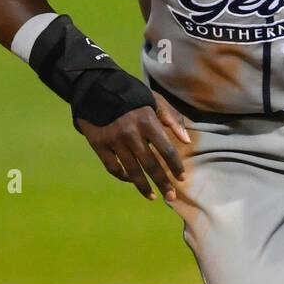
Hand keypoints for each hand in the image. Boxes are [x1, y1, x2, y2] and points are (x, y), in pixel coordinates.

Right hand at [76, 93, 191, 199]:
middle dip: (163, 182)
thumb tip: (187, 141)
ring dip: (144, 186)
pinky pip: (113, 168)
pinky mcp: (99, 145)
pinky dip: (123, 177)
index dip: (175, 165)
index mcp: (147, 121)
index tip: (181, 177)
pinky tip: (131, 181)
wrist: (96, 87)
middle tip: (171, 197)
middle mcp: (131, 134)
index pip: (166, 149)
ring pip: (132, 170)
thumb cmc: (131, 95)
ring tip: (154, 196)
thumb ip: (172, 118)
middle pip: (151, 164)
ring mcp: (114, 141)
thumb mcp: (155, 99)